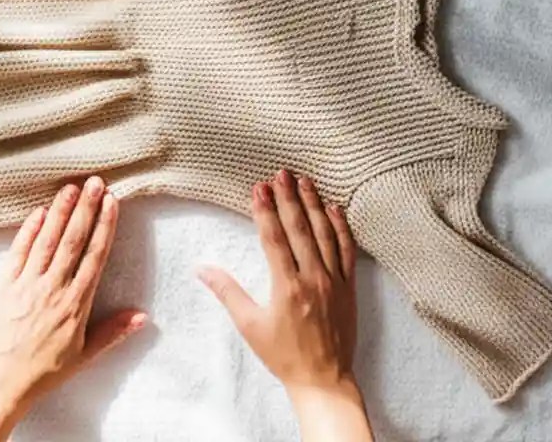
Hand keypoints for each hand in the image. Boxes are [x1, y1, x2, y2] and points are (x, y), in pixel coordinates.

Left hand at [0, 176, 147, 441]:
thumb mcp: (84, 357)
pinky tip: (39, 212)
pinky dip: (29, 231)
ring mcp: (26, 285)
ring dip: (60, 212)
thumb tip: (142, 316)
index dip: (105, 226)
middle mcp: (52, 289)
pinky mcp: (3, 286)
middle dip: (86, 208)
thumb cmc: (43, 372)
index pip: (94, 256)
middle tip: (96, 182)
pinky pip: (18, 252)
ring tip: (71, 188)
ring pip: (47, 240)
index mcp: (75, 305)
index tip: (112, 202)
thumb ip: (112, 333)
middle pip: (73, 240)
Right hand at [198, 170, 371, 441]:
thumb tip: (202, 269)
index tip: (259, 188)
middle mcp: (313, 279)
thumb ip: (227, 292)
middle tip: (280, 173)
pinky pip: (347, 251)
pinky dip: (341, 228)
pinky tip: (334, 209)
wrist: (323, 378)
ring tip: (304, 181)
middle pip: (300, 229)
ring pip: (325, 234)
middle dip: (289, 198)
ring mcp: (335, 281)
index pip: (274, 239)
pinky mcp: (349, 287)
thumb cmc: (283, 355)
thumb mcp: (250, 326)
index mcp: (287, 287)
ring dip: (314, 205)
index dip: (265, 210)